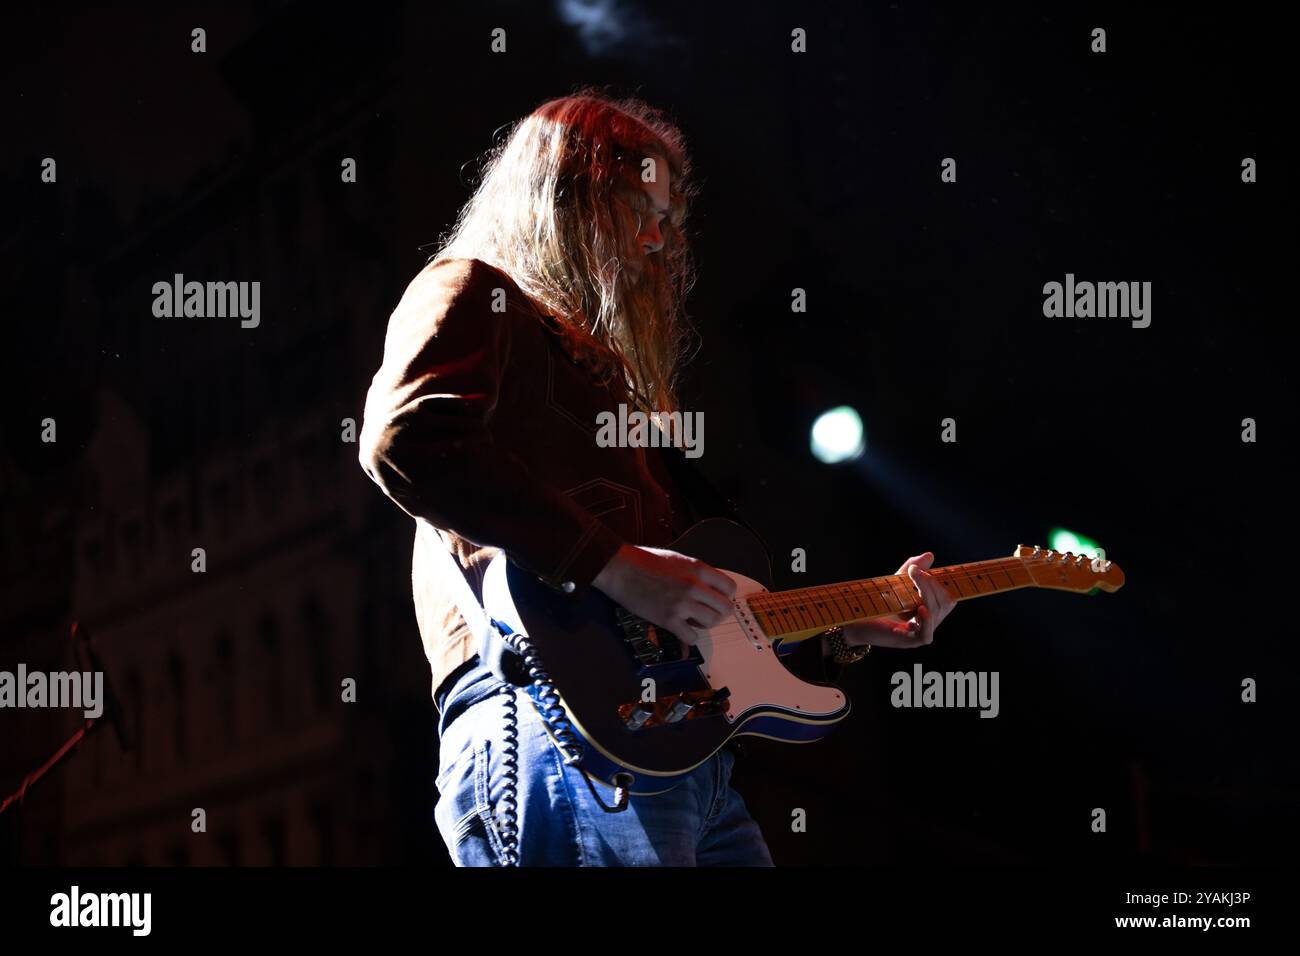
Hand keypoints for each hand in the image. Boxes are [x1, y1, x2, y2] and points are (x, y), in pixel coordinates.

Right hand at [592, 544, 736, 654]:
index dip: (725, 597)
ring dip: (704, 625)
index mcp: (698, 568)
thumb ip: (697, 573)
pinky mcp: (668, 618)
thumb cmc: (645, 561)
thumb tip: (711, 589)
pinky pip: (692, 637)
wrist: (620, 569)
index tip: (715, 600)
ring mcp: (682, 603)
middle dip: (718, 613)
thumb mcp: (678, 559)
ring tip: (691, 619)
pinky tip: (679, 628)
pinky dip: (688, 636)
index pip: (730, 588)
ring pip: (712, 622)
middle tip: (705, 613)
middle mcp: (694, 585)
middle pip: (726, 608)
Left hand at [839, 552, 955, 649]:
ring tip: (914, 578)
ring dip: (927, 592)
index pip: (948, 598)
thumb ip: (913, 567)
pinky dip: (926, 621)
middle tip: (913, 571)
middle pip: (945, 603)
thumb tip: (930, 555)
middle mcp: (928, 623)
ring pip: (936, 613)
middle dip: (932, 584)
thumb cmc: (877, 601)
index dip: (942, 584)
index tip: (926, 570)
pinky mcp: (908, 642)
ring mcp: (919, 633)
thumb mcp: (897, 581)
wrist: (856, 617)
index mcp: (930, 610)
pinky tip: (922, 608)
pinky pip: (926, 635)